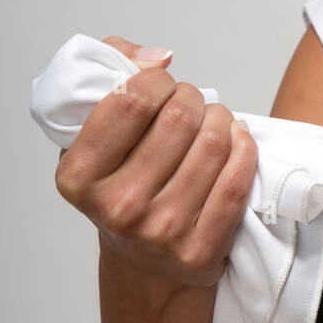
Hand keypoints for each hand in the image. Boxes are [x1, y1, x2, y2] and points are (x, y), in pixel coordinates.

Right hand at [54, 35, 258, 289]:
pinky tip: (235, 140)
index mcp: (79, 176)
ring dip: (221, 119)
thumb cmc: (121, 186)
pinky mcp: (201, 249)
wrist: (144, 263)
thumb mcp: (94, 134)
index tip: (160, 86)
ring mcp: (161, 231)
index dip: (156, 80)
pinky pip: (237, 179)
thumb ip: (112, 73)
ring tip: (212, 122)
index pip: (132, 99)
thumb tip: (159, 59)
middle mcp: (117, 207)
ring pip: (214, 143)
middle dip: (192, 98)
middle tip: (190, 104)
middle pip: (179, 117)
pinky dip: (244, 147)